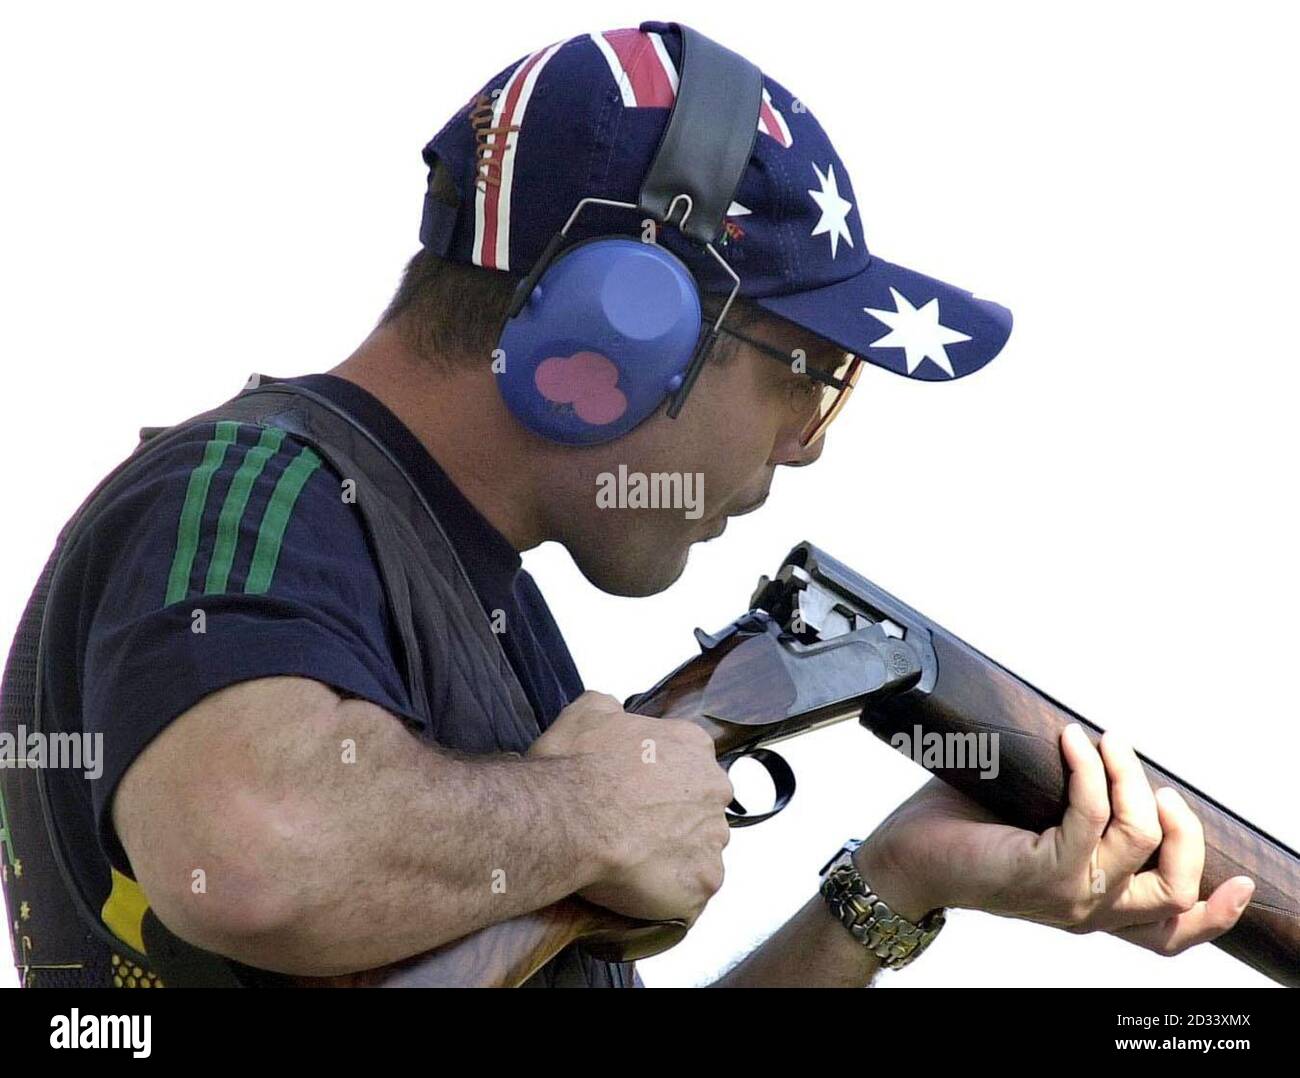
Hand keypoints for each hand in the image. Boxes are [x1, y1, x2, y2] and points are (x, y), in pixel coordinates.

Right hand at [529, 690, 733, 923]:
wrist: (571, 817)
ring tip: (632, 862)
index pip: (686, 764)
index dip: (657, 782)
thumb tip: (613, 713)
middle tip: (631, 830)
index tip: (633, 794)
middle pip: (700, 808)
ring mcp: (713, 837)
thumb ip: (610, 708)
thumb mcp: (587, 712)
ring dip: (673, 857)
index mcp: (692, 745)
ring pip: (699, 851)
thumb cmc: (578, 767)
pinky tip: (640, 887)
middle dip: (672, 820)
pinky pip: (693, 894)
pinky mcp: (704, 881)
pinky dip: (670, 894)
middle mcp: (715, 788)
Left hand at [853, 724, 1254, 955]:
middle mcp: (1089, 911)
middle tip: (1158, 783)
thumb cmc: (960, 833)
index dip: (1216, 913)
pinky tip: (1072, 742)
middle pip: (1176, 888)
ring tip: (1110, 744)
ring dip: (1130, 780)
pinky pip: (1088, 816)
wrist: (903, 857)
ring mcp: (1068, 897)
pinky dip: (1089, 771)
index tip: (1244, 884)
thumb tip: (1104, 751)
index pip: (1170, 931)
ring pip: (1140, 841)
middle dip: (1183, 829)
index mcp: (1092, 905)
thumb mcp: (1037, 826)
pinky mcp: (1042, 874)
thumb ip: (1079, 812)